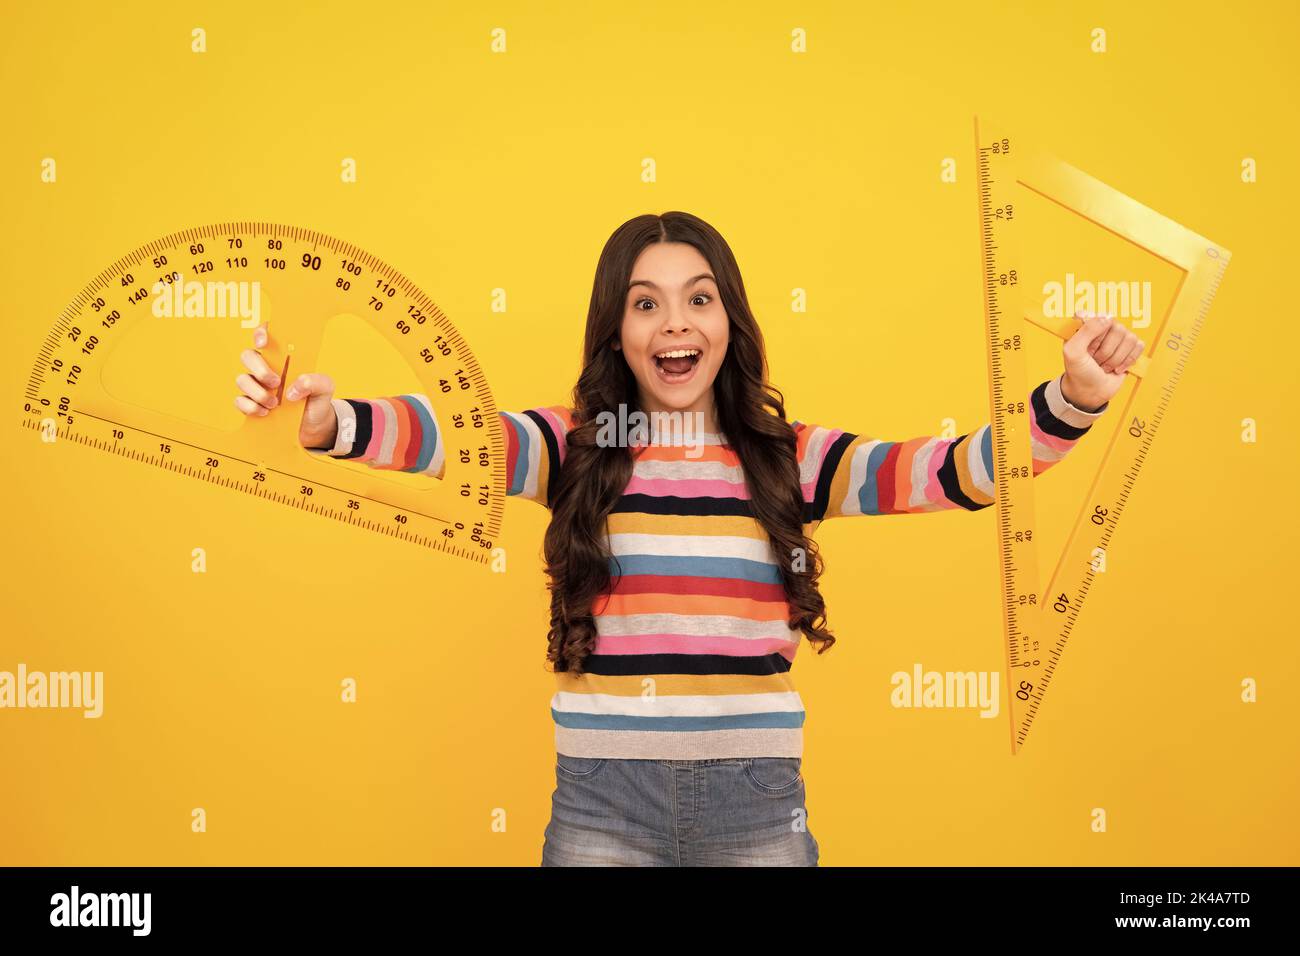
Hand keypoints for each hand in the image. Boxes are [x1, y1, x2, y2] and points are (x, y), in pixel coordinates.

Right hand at [233, 322, 338, 449]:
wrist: (313, 426)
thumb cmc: (316, 400)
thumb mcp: (325, 388)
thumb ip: (315, 382)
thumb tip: (294, 388)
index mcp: (284, 357)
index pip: (267, 335)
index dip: (261, 333)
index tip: (263, 343)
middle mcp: (266, 367)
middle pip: (248, 356)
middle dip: (259, 369)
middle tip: (276, 383)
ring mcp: (256, 384)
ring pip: (242, 379)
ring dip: (258, 392)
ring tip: (274, 404)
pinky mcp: (250, 402)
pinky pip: (240, 400)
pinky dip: (251, 407)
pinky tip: (265, 412)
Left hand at [1060, 309, 1144, 410]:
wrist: (1090, 393)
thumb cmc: (1079, 373)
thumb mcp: (1072, 352)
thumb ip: (1086, 331)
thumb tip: (1106, 317)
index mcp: (1085, 326)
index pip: (1098, 315)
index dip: (1096, 332)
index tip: (1089, 346)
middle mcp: (1102, 329)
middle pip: (1117, 328)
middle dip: (1106, 351)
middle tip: (1096, 360)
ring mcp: (1117, 338)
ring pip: (1129, 338)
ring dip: (1116, 358)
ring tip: (1105, 365)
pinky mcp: (1130, 348)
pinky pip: (1139, 345)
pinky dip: (1128, 360)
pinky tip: (1117, 368)